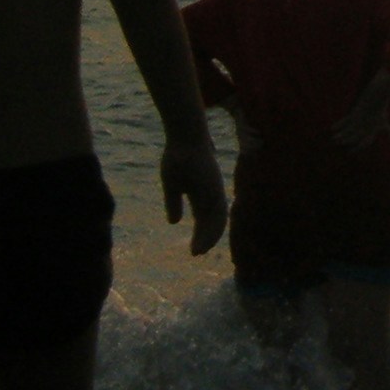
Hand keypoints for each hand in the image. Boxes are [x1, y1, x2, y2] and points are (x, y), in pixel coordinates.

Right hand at [163, 140, 226, 254]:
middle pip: (213, 222)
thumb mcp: (172, 184)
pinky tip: (202, 236)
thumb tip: (174, 222)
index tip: (194, 248)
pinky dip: (211, 227)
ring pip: (217, 220)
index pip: (205, 219)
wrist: (185, 135)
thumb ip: (174, 203)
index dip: (201, 234)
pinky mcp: (215, 187)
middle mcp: (212, 194)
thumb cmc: (178, 155)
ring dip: (209, 237)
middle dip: (205, 238)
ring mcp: (215, 190)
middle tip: (197, 253)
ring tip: (198, 251)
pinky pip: (217, 211)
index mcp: (202, 193)